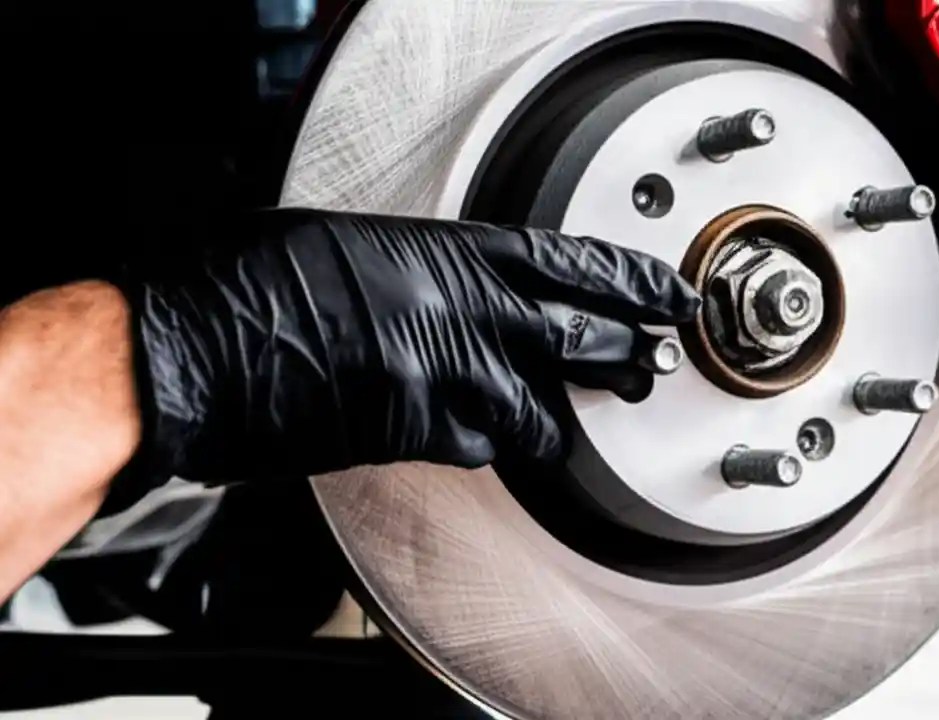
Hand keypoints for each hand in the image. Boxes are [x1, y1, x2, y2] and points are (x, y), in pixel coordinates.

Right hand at [113, 208, 699, 495]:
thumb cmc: (258, 284)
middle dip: (623, 357)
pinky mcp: (417, 433)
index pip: (571, 264)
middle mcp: (460, 312)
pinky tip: (472, 437)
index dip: (629, 282)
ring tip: (559, 426)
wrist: (197, 348)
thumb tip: (466, 286)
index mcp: (448, 252)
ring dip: (553, 424)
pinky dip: (485, 446)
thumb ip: (427, 265)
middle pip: (580, 338)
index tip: (666, 295)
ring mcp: (443, 376)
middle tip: (645, 367)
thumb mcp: (358, 243)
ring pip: (540, 412)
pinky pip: (480, 448)